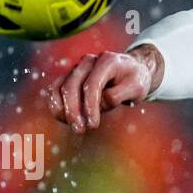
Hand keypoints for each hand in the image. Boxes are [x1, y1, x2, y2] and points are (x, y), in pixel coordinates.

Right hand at [45, 45, 162, 132]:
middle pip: (72, 86)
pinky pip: (55, 89)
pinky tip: (63, 119)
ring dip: (61, 109)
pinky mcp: (70, 76)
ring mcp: (77, 68)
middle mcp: (89, 62)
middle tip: (79, 130)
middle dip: (73, 111)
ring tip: (72, 126)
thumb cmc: (134, 80)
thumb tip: (101, 103)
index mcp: (107, 61)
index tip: (93, 125)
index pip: (92, 84)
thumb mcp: (137, 88)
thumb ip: (119, 95)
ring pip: (59, 87)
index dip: (90, 106)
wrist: (130, 70)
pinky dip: (56, 104)